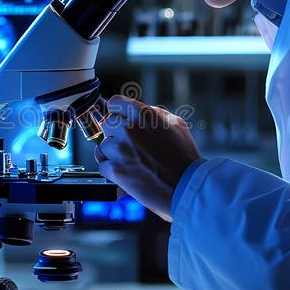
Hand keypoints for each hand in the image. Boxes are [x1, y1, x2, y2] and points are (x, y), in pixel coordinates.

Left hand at [94, 94, 201, 221]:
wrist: (186, 186)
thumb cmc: (184, 157)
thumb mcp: (176, 124)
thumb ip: (155, 113)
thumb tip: (138, 112)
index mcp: (142, 114)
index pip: (114, 103)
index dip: (118, 113)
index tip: (120, 120)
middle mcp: (128, 128)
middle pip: (107, 125)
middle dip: (116, 134)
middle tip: (130, 146)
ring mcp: (119, 149)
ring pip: (104, 146)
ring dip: (114, 154)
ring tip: (132, 162)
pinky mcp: (115, 169)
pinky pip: (103, 165)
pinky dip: (112, 171)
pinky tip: (128, 173)